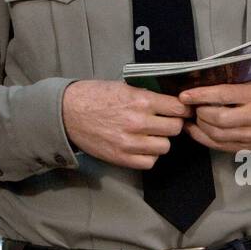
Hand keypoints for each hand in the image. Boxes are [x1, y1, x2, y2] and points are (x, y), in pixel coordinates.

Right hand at [62, 80, 189, 168]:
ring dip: (160, 140)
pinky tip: (141, 147)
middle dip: (172, 124)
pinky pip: (149, 162)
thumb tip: (169, 103)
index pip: (177, 108)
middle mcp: (138, 122)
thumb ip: (147, 97)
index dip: (182, 110)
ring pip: (165, 146)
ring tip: (150, 135)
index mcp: (140, 100)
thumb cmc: (94, 96)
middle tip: (164, 122)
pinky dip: (149, 156)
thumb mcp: (123, 88)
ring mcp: (130, 142)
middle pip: (174, 128)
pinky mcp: (121, 157)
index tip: (181, 111)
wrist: (68, 112)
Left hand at [178, 81, 250, 152]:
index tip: (184, 96)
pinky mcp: (247, 148)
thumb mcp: (248, 82)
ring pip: (216, 134)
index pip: (223, 95)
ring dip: (199, 126)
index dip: (200, 96)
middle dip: (199, 112)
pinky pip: (218, 145)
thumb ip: (226, 84)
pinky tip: (194, 129)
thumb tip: (195, 86)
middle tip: (191, 107)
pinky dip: (201, 137)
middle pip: (218, 118)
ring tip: (192, 117)